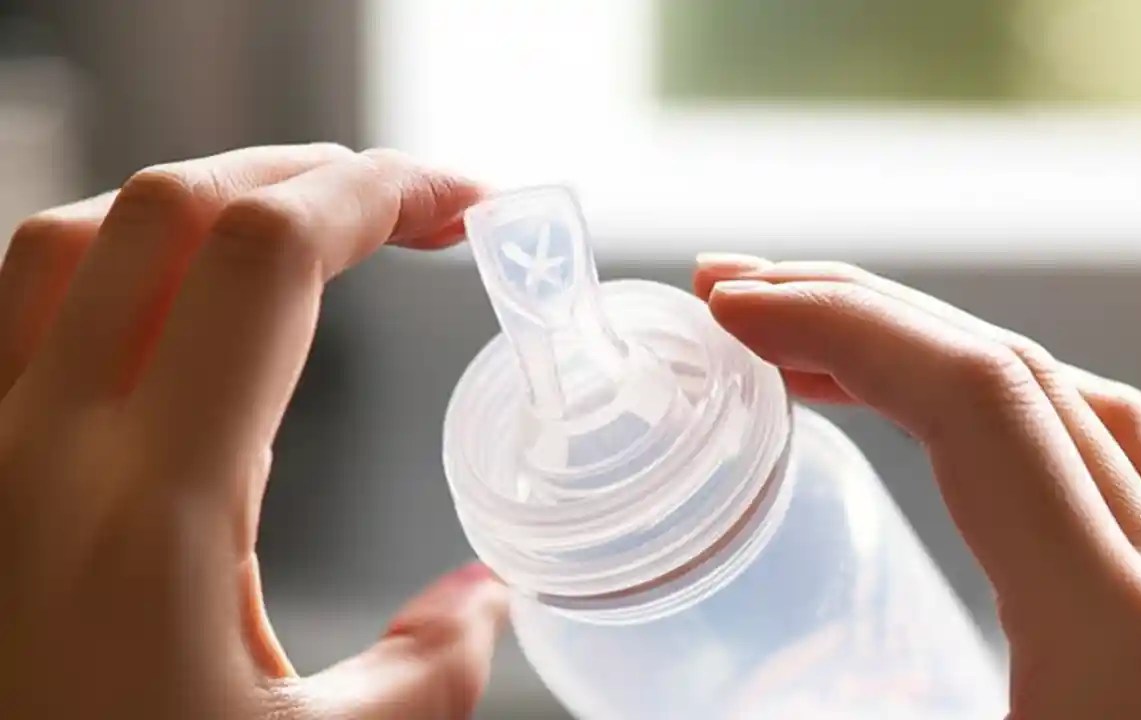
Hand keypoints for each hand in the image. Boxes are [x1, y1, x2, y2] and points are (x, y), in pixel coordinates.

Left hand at [0, 145, 506, 719]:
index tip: (460, 204)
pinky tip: (165, 308)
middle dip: (306, 175)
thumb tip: (486, 602)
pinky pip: (9, 304)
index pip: (269, 258)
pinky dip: (108, 262)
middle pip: (170, 206)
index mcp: (155, 507)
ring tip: (295, 233)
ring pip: (68, 234)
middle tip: (400, 210)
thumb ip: (426, 678)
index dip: (379, 193)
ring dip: (202, 204)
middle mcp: (40, 448)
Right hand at [695, 254, 1140, 719]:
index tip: (728, 309)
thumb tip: (643, 703)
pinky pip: (1098, 476)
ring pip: (1071, 413)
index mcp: (1120, 636)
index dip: (841, 323)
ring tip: (812, 350)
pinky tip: (930, 440)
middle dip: (865, 313)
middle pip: (1022, 379)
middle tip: (738, 299)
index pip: (978, 400)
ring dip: (930, 354)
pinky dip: (995, 420)